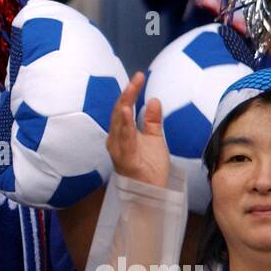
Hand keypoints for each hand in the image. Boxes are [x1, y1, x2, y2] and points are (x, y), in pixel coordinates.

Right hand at [105, 72, 169, 187]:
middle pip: (119, 113)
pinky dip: (125, 126)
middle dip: (127, 94)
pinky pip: (125, 141)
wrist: (152, 194)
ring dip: (124, 107)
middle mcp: (116, 140)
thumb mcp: (155, 139)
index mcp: (122, 134)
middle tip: (136, 78)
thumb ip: (152, 121)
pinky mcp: (126, 160)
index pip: (124, 108)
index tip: (139, 76)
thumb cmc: (150, 168)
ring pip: (119, 124)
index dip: (130, 92)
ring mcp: (119, 150)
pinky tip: (128, 113)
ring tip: (130, 91)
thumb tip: (153, 99)